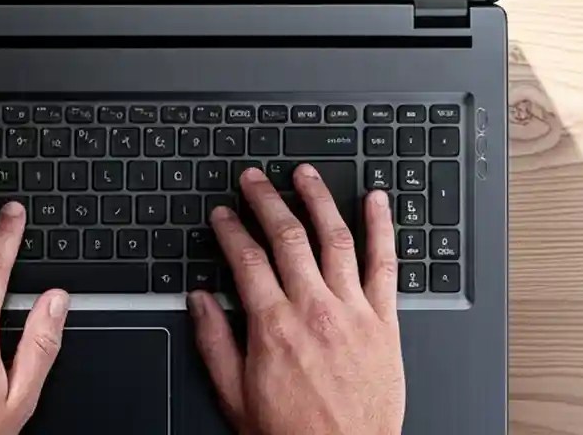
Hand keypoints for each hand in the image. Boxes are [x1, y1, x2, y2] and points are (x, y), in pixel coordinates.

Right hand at [189, 165, 404, 434]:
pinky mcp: (385, 321)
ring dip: (318, 199)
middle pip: (287, 237)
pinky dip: (381, 227)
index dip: (231, 229)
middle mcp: (313, 310)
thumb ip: (214, 342)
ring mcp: (352, 311)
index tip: (224, 214)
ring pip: (334, 238)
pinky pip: (384, 264)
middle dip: (266, 200)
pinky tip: (377, 201)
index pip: (246, 259)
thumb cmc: (292, 434)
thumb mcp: (235, 395)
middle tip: (254, 179)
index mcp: (273, 326)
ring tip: (304, 174)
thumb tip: (198, 300)